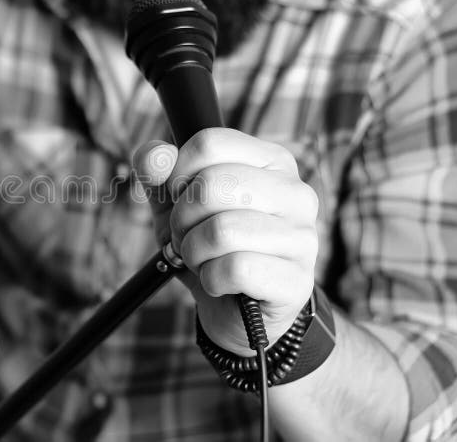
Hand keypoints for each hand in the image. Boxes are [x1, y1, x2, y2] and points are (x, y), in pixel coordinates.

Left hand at [133, 128, 317, 355]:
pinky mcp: (297, 280)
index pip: (210, 143)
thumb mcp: (175, 205)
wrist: (239, 314)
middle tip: (186, 237)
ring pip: (222, 230)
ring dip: (194, 252)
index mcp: (272, 161)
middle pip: (212, 183)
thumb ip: (159, 173)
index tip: (177, 197)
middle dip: (182, 218)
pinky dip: (210, 280)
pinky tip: (219, 283)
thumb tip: (153, 155)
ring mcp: (303, 237)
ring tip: (202, 260)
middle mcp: (296, 192)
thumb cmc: (210, 246)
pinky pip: (234, 269)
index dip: (176, 174)